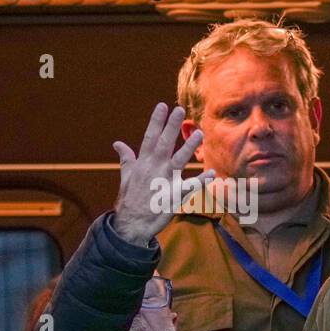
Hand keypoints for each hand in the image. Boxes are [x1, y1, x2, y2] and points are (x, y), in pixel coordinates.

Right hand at [111, 103, 213, 245]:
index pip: (150, 137)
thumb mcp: (126, 176)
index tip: (162, 106)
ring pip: (178, 160)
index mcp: (143, 163)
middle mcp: (153, 169)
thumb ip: (126, 158)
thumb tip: (118, 143)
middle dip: (171, 126)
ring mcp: (164, 181)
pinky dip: (201, 180)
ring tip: (200, 133)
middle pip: (164, 143)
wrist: (132, 224)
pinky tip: (212, 173)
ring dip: (189, 147)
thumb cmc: (130, 199)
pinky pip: (190, 187)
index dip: (156, 121)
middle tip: (180, 110)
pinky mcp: (174, 196)